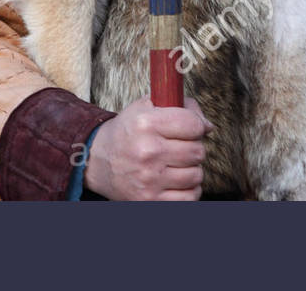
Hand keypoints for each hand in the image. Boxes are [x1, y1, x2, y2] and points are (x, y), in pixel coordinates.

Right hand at [83, 95, 211, 200]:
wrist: (98, 161)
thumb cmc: (127, 132)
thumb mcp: (145, 108)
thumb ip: (179, 106)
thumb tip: (208, 126)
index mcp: (145, 123)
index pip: (193, 124)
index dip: (197, 125)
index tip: (191, 128)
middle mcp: (147, 151)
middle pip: (197, 151)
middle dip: (194, 147)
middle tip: (181, 146)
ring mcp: (149, 178)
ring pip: (196, 175)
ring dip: (191, 169)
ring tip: (176, 164)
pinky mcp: (150, 200)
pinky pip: (190, 197)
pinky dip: (189, 189)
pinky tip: (177, 181)